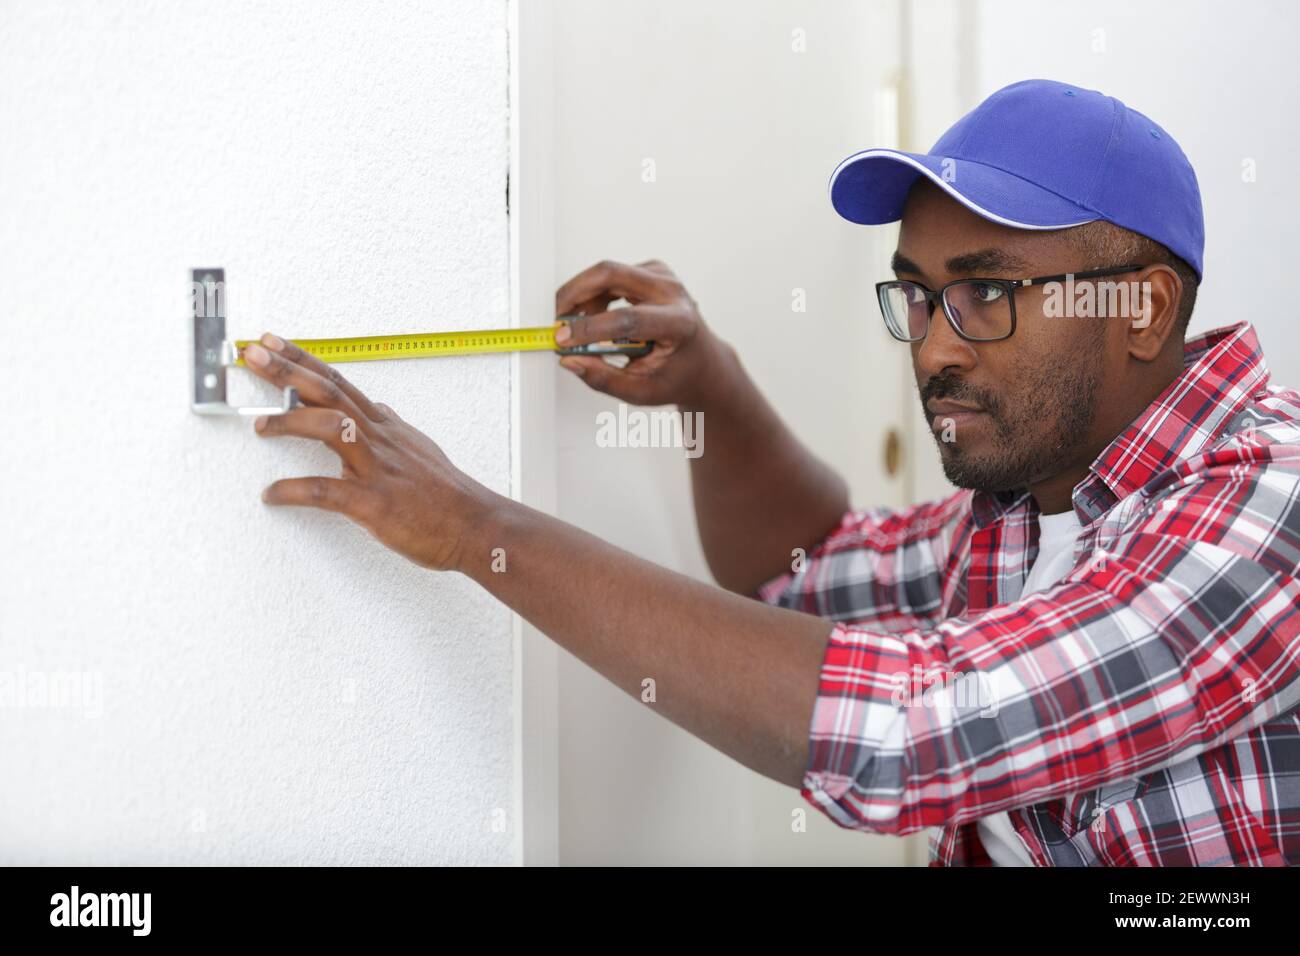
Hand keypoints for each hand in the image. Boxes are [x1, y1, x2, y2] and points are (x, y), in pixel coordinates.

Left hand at [241, 333, 491, 571]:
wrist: (474, 525)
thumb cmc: (446, 494)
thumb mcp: (418, 447)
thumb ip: (391, 427)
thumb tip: (376, 408)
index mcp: (385, 426)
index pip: (338, 382)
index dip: (303, 360)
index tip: (273, 344)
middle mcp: (379, 439)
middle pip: (329, 393)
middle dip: (288, 371)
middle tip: (253, 355)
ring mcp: (377, 469)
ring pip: (331, 429)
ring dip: (290, 421)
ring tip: (259, 424)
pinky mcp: (373, 503)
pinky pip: (325, 492)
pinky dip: (293, 491)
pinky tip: (272, 494)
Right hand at [554, 259, 734, 407]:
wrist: (702, 362)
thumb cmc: (675, 377)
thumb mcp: (641, 391)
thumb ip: (604, 378)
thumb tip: (570, 360)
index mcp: (679, 324)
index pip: (628, 319)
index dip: (589, 328)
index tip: (562, 339)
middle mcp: (673, 293)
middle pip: (612, 275)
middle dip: (575, 294)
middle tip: (556, 319)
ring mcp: (663, 276)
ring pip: (607, 272)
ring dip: (583, 297)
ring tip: (578, 328)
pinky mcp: (652, 271)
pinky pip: (611, 275)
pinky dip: (594, 295)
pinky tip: (597, 318)